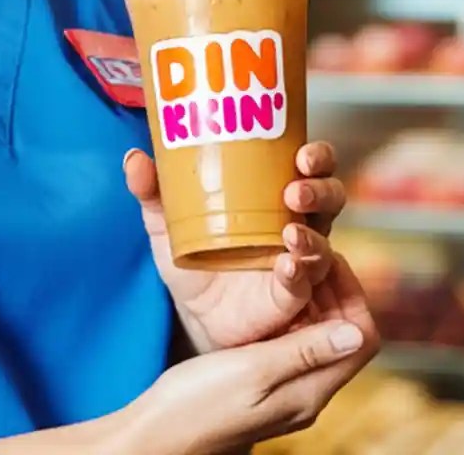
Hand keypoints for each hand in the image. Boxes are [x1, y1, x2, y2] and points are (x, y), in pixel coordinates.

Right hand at [118, 257, 378, 454]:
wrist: (157, 437)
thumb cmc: (195, 406)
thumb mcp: (251, 370)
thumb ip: (303, 351)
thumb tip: (356, 333)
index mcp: (309, 393)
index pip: (360, 338)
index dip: (353, 295)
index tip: (327, 260)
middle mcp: (304, 394)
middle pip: (342, 336)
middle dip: (333, 293)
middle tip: (305, 256)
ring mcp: (285, 392)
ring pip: (316, 338)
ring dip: (310, 302)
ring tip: (286, 268)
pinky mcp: (262, 386)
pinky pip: (291, 345)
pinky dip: (287, 317)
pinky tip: (263, 299)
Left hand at [125, 142, 346, 349]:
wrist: (191, 312)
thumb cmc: (192, 257)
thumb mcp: (168, 221)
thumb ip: (152, 191)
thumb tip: (134, 156)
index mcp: (275, 195)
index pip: (310, 166)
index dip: (318, 157)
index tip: (304, 152)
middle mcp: (296, 223)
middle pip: (330, 198)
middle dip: (322, 189)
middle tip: (296, 188)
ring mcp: (297, 260)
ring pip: (324, 242)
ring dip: (313, 235)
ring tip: (290, 230)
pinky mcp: (289, 296)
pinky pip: (304, 284)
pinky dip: (299, 273)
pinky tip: (287, 265)